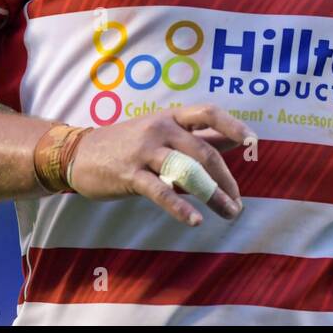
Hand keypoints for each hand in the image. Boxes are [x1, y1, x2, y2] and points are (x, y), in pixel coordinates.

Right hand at [67, 104, 253, 226]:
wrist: (79, 153)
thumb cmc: (128, 144)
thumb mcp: (162, 132)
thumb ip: (198, 136)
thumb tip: (236, 138)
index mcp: (171, 117)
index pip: (208, 113)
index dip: (233, 125)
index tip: (253, 141)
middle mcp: (160, 129)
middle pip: (204, 152)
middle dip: (226, 179)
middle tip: (237, 202)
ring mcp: (144, 151)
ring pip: (187, 172)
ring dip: (213, 195)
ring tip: (228, 213)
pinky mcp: (130, 174)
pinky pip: (161, 191)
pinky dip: (180, 207)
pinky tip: (195, 220)